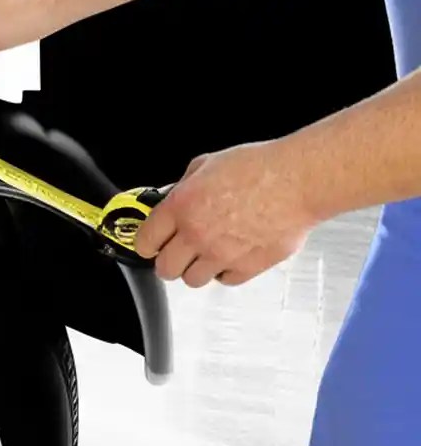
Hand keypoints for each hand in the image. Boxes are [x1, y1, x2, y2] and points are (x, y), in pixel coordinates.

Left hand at [134, 141, 320, 287]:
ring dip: (197, 269)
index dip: (148, 243)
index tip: (152, 244)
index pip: (145, 242)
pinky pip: (225, 281)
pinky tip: (233, 254)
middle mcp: (197, 235)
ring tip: (209, 252)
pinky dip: (226, 272)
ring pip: (192, 280)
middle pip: (165, 269)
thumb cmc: (260, 168)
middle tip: (178, 252)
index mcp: (181, 208)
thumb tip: (171, 198)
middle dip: (169, 261)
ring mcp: (221, 254)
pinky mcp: (246, 267)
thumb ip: (183, 187)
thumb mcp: (207, 165)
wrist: (299, 180)